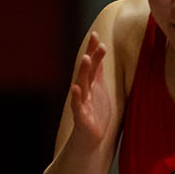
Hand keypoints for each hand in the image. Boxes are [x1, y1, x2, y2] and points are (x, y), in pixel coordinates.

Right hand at [67, 32, 112, 147]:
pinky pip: (77, 106)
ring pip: (82, 85)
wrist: (89, 139)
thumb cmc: (95, 113)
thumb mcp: (99, 90)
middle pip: (88, 71)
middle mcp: (85, 91)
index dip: (93, 50)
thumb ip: (97, 72)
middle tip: (96, 40)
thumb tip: (98, 53)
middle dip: (91, 56)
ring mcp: (82, 103)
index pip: (93, 64)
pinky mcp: (81, 118)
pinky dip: (76, 97)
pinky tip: (75, 88)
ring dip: (83, 71)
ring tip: (85, 58)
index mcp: (91, 85)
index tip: (96, 34)